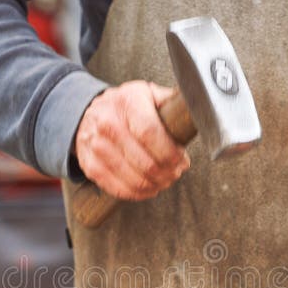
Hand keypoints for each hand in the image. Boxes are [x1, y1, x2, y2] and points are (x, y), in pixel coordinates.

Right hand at [75, 80, 190, 200]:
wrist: (88, 114)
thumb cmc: (126, 107)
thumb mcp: (148, 94)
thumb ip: (171, 103)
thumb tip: (199, 112)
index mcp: (127, 102)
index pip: (150, 134)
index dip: (171, 153)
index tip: (182, 160)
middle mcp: (108, 123)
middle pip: (146, 162)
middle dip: (169, 173)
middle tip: (177, 171)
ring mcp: (97, 147)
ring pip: (135, 180)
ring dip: (157, 185)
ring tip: (165, 179)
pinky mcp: (91, 167)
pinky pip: (120, 190)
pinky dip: (140, 193)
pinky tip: (149, 187)